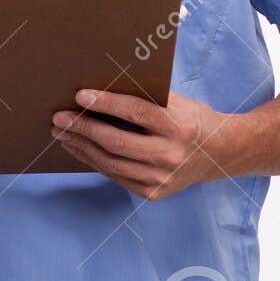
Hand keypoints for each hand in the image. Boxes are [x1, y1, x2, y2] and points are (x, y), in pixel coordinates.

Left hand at [52, 89, 237, 200]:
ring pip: (112, 164)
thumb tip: (102, 88)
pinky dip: (94, 162)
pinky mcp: (153, 192)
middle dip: (84, 129)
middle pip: (117, 142)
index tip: (80, 96)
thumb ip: (146, 97)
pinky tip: (80, 149)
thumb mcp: (177, 102)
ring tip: (63, 133)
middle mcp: (170, 155)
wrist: (219, 154)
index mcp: (178, 126)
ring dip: (82, 148)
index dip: (106, 103)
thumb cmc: (192, 119)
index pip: (136, 113)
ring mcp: (161, 178)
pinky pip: (116, 177)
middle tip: (60, 117)